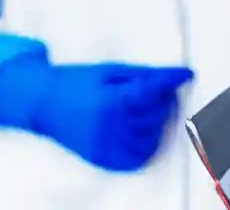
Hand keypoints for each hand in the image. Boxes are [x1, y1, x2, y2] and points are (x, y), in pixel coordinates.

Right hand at [31, 62, 193, 170]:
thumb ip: (142, 75)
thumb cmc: (75, 82)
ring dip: (157, 120)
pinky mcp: (103, 159)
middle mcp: (109, 127)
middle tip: (156, 88)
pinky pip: (138, 157)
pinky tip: (141, 129)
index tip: (187, 73)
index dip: (173, 80)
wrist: (43, 104)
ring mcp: (106, 146)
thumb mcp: (109, 71)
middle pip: (156, 114)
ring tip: (143, 107)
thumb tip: (173, 76)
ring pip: (152, 136)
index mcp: (109, 100)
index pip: (152, 91)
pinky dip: (146, 143)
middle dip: (163, 98)